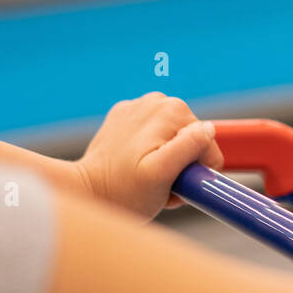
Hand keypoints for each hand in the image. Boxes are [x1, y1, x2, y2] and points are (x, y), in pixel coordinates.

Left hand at [74, 92, 223, 219]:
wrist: (85, 192)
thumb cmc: (123, 191)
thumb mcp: (162, 174)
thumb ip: (189, 147)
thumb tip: (208, 129)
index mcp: (171, 110)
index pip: (207, 144)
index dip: (196, 171)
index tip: (175, 183)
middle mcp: (157, 101)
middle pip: (191, 139)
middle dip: (182, 164)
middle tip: (160, 183)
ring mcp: (137, 107)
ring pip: (174, 138)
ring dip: (168, 159)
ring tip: (146, 176)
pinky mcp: (124, 116)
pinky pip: (153, 135)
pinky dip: (149, 151)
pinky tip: (133, 165)